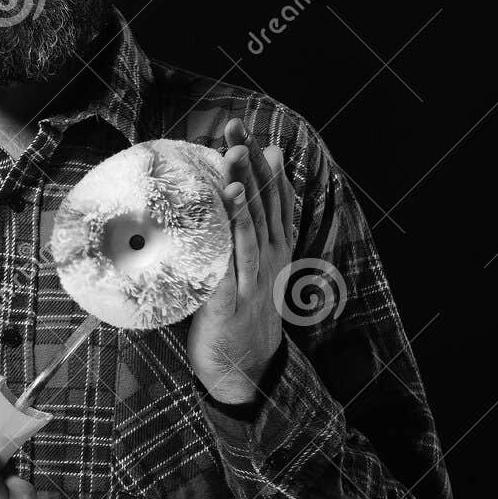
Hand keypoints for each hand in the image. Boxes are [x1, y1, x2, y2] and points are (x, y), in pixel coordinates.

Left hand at [186, 118, 298, 404]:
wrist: (246, 370)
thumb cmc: (240, 312)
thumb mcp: (249, 265)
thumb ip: (248, 227)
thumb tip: (244, 181)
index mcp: (273, 248)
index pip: (270, 195)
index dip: (258, 162)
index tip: (244, 128)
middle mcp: (269, 259)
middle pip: (261, 205)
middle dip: (248, 167)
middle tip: (236, 131)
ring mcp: (253, 280)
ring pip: (250, 231)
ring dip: (243, 196)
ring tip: (234, 163)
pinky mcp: (233, 303)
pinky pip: (231, 267)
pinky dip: (230, 240)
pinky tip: (224, 216)